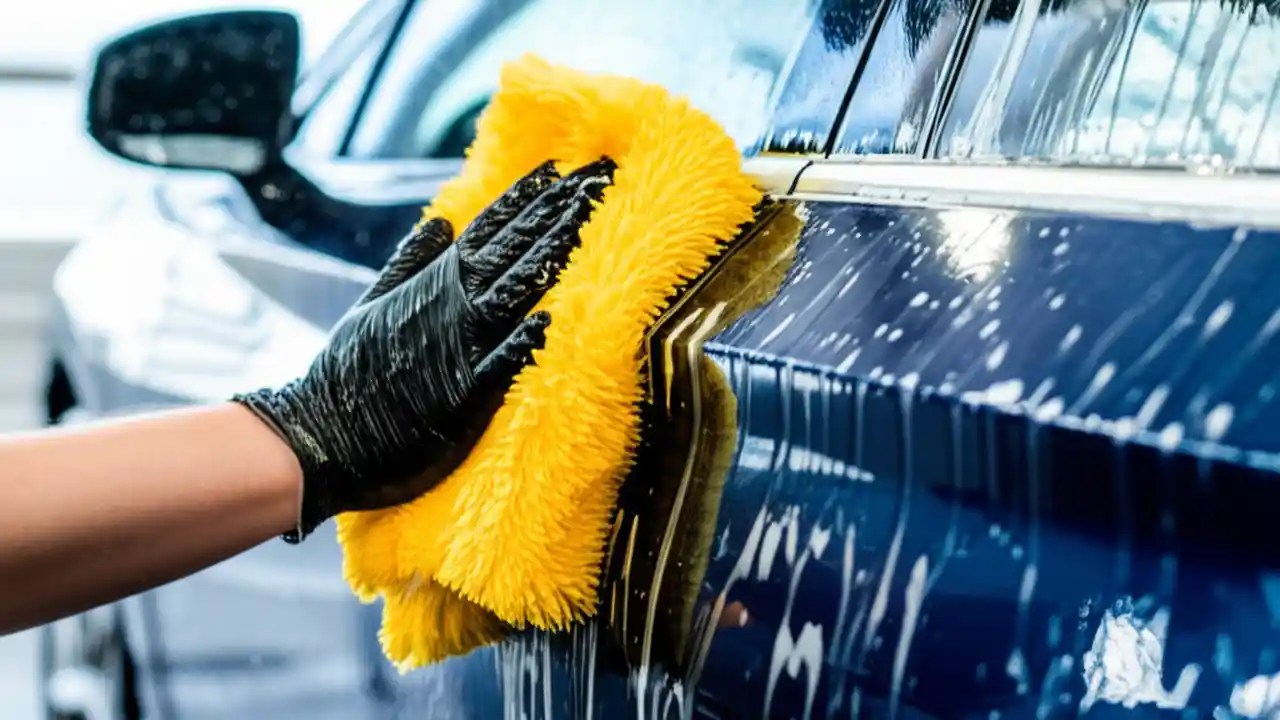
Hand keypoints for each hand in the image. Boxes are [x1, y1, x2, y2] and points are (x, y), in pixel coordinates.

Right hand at [236, 159, 614, 540]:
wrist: (325, 435)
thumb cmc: (351, 371)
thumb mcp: (374, 305)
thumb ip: (410, 263)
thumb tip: (440, 224)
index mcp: (433, 282)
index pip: (488, 229)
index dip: (525, 198)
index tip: (561, 170)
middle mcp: (450, 305)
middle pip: (513, 250)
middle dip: (556, 213)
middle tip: (599, 178)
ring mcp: (458, 348)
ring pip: (513, 293)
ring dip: (550, 258)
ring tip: (587, 224)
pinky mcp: (461, 398)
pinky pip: (497, 365)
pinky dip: (521, 342)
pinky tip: (550, 321)